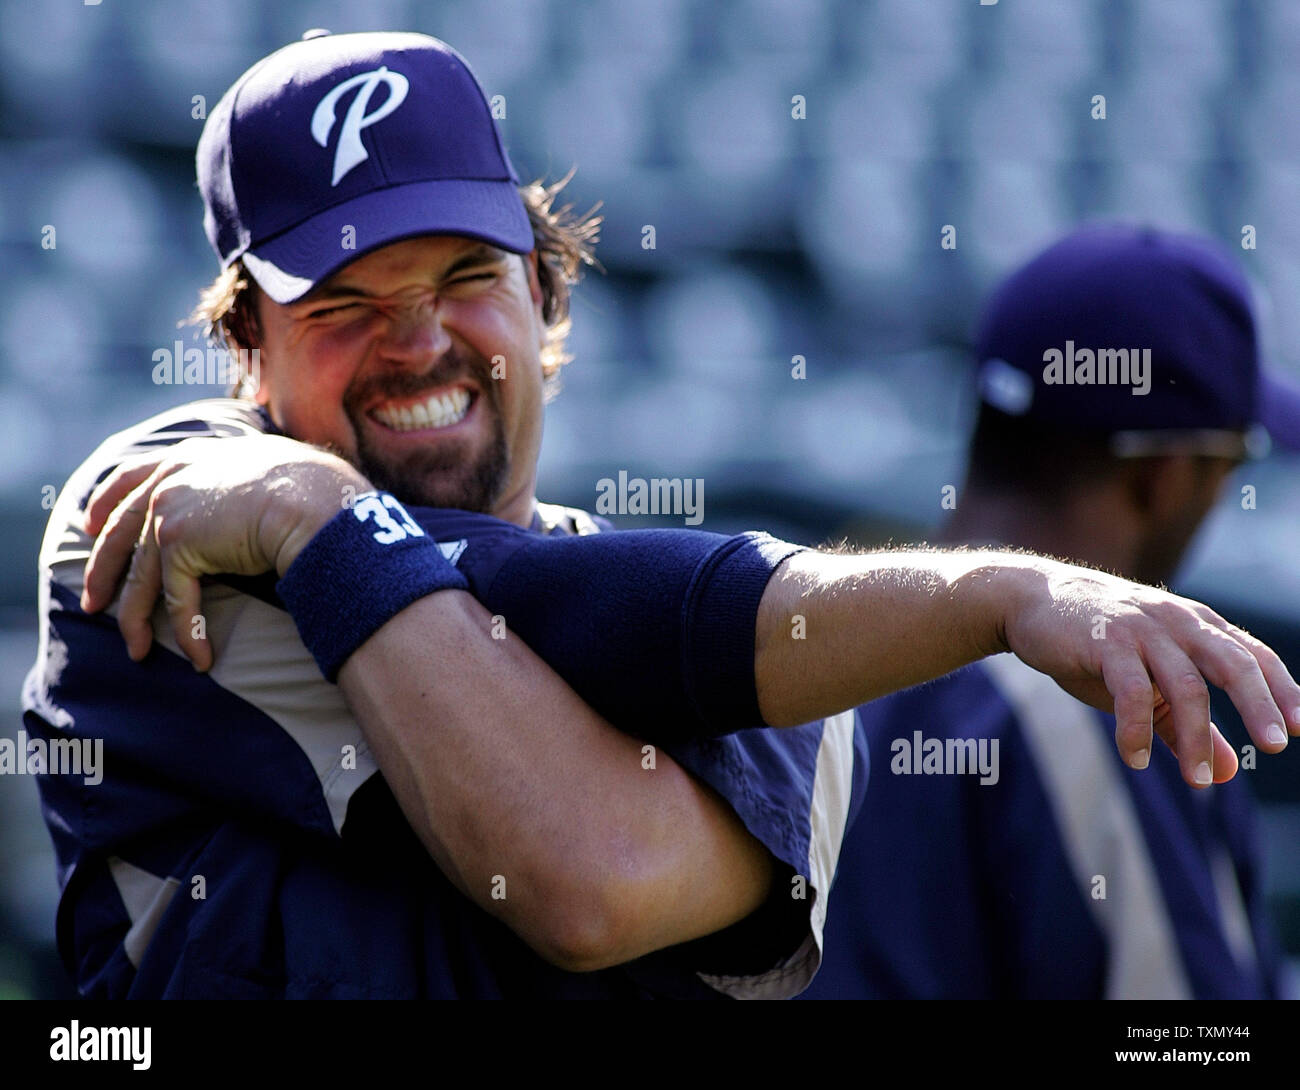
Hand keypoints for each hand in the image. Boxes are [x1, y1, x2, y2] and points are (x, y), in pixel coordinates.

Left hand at [80, 435, 369, 670]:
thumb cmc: (313, 489)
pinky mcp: (178, 541)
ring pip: (142, 575)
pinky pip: (179, 598)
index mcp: (191, 456)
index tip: (91, 524)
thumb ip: (247, 481)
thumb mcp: (270, 470)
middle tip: (92, 601)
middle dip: (102, 570)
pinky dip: (189, 632)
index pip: (134, 475)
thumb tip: (263, 500)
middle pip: (120, 529)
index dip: (108, 500)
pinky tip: (200, 659)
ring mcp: (169, 507)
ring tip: (136, 650)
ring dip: (135, 619)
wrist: (312, 500)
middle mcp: (171, 477)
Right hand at [1000, 560, 1298, 786]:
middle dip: (1259, 705)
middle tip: (1275, 746)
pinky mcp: (1104, 641)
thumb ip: (1183, 725)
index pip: (1253, 655)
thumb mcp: (1144, 684)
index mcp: (1195, 625)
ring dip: (1195, 737)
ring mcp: (1141, 628)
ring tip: (1200, 783)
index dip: (1282, 690)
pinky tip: (1135, 760)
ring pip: (1185, 685)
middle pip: (1233, 664)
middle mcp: (1177, 621)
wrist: (1029, 601)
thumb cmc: (1093, 643)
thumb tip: (1229, 771)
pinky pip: (1131, 691)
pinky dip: (1135, 730)